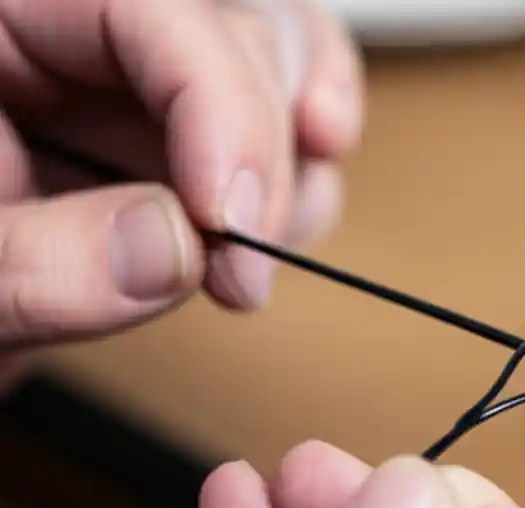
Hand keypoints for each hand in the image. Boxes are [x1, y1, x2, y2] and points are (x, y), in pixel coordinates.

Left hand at [0, 0, 362, 353]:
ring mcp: (120, 79)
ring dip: (292, 162)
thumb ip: (30, 263)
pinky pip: (270, 121)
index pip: (143, 7)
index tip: (231, 222)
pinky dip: (297, 174)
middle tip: (240, 268)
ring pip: (273, 65)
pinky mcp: (158, 135)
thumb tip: (175, 250)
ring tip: (252, 254)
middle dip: (257, 147)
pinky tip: (282, 222)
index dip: (216, 102)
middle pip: (232, 28)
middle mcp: (66, 29)